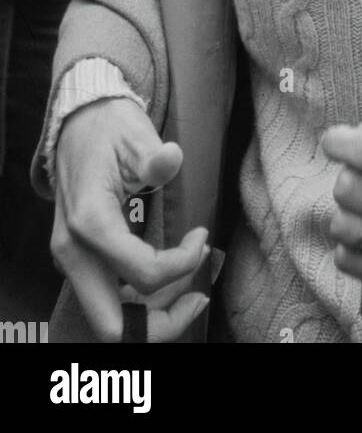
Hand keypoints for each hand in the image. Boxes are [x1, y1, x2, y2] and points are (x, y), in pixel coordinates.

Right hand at [52, 98, 209, 341]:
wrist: (78, 121)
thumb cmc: (110, 127)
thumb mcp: (136, 134)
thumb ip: (154, 155)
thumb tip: (171, 159)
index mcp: (89, 223)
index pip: (144, 274)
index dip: (183, 265)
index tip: (203, 235)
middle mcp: (73, 252)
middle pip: (113, 326)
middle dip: (162, 323)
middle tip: (199, 296)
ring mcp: (72, 260)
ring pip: (111, 318)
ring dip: (153, 314)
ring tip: (191, 281)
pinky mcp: (79, 259)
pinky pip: (108, 299)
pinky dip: (139, 302)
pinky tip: (169, 278)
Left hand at [324, 124, 361, 297]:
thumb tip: (355, 136)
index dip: (344, 144)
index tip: (333, 140)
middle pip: (355, 190)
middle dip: (346, 176)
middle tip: (355, 175)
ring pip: (348, 227)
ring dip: (346, 212)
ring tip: (361, 207)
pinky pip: (353, 263)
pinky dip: (348, 245)